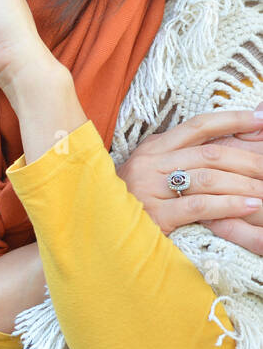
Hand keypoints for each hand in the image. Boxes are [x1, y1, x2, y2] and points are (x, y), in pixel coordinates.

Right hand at [117, 104, 262, 253]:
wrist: (101, 229)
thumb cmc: (133, 200)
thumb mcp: (152, 169)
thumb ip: (180, 155)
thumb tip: (220, 144)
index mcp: (152, 148)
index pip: (198, 126)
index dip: (232, 120)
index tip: (260, 119)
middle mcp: (149, 163)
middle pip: (209, 154)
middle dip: (248, 160)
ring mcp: (149, 188)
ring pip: (208, 178)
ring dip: (244, 185)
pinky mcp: (154, 215)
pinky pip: (198, 206)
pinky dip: (228, 205)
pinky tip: (249, 207)